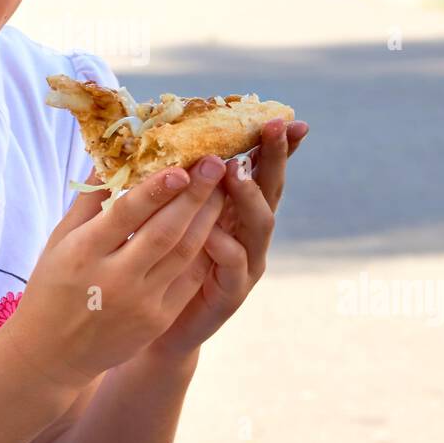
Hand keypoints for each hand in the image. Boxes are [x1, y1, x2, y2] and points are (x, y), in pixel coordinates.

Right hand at [1, 155, 225, 393]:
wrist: (52, 354)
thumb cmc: (52, 287)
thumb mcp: (60, 240)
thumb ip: (89, 200)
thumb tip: (113, 156)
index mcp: (84, 253)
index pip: (126, 214)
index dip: (157, 189)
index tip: (182, 166)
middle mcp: (114, 278)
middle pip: (165, 231)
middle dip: (195, 195)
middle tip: (215, 164)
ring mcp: (140, 303)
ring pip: (184, 253)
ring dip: (207, 218)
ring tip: (220, 189)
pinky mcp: (158, 320)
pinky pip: (189, 279)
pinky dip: (205, 250)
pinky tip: (214, 226)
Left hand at [141, 118, 308, 361]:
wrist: (157, 327)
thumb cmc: (161, 261)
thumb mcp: (172, 216)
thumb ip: (178, 182)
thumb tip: (161, 131)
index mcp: (235, 209)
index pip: (260, 170)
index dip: (276, 146)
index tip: (286, 116)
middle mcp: (248, 233)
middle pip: (270, 189)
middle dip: (273, 157)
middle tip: (272, 128)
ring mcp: (246, 263)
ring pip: (259, 225)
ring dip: (250, 196)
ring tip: (236, 171)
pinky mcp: (231, 293)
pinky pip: (235, 266)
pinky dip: (226, 247)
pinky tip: (212, 232)